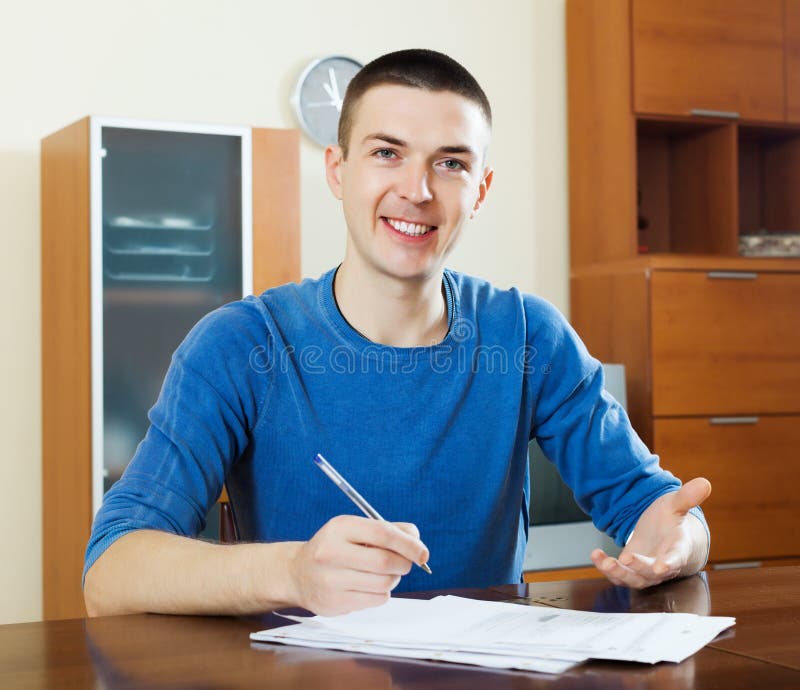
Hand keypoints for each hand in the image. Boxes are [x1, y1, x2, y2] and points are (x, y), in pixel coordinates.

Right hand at [287, 515, 428, 615]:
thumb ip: (388, 530)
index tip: (423, 553)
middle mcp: (331, 552)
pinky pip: (376, 599)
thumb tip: (416, 539)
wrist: (298, 573)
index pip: (383, 533)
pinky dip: (382, 592)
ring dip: (393, 579)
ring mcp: (330, 580)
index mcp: (340, 528)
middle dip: (403, 564)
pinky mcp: (334, 603)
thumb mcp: (355, 529)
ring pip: (384, 583)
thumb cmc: (335, 548)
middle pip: (385, 561)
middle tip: (405, 563)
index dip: (408, 544)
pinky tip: (368, 585)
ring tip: (383, 573)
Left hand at [591, 477, 711, 588]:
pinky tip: (596, 554)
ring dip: (619, 573)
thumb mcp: (675, 505)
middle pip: (652, 573)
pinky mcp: (630, 571)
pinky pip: (618, 576)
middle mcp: (662, 565)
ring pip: (633, 580)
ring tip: (605, 562)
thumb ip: (687, 497)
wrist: (662, 535)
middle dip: (639, 567)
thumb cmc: (670, 521)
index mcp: (677, 549)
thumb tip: (704, 482)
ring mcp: (645, 571)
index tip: (661, 566)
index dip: (670, 563)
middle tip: (626, 559)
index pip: (676, 559)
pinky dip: (605, 568)